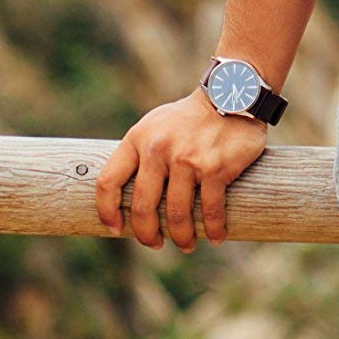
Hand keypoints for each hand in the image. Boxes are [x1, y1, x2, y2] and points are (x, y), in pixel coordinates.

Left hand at [94, 93, 269, 250]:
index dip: (107, 211)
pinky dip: (213, 229)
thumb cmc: (189, 118)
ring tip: (186, 245)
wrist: (231, 94)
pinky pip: (210, 210)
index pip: (108, 182)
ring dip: (182, 237)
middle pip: (142, 206)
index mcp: (138, 138)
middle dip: (147, 234)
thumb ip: (140, 154)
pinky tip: (216, 236)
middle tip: (155, 244)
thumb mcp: (155, 126)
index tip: (115, 228)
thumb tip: (127, 199)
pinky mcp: (215, 168)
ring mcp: (187, 159)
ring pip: (177, 214)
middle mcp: (159, 148)